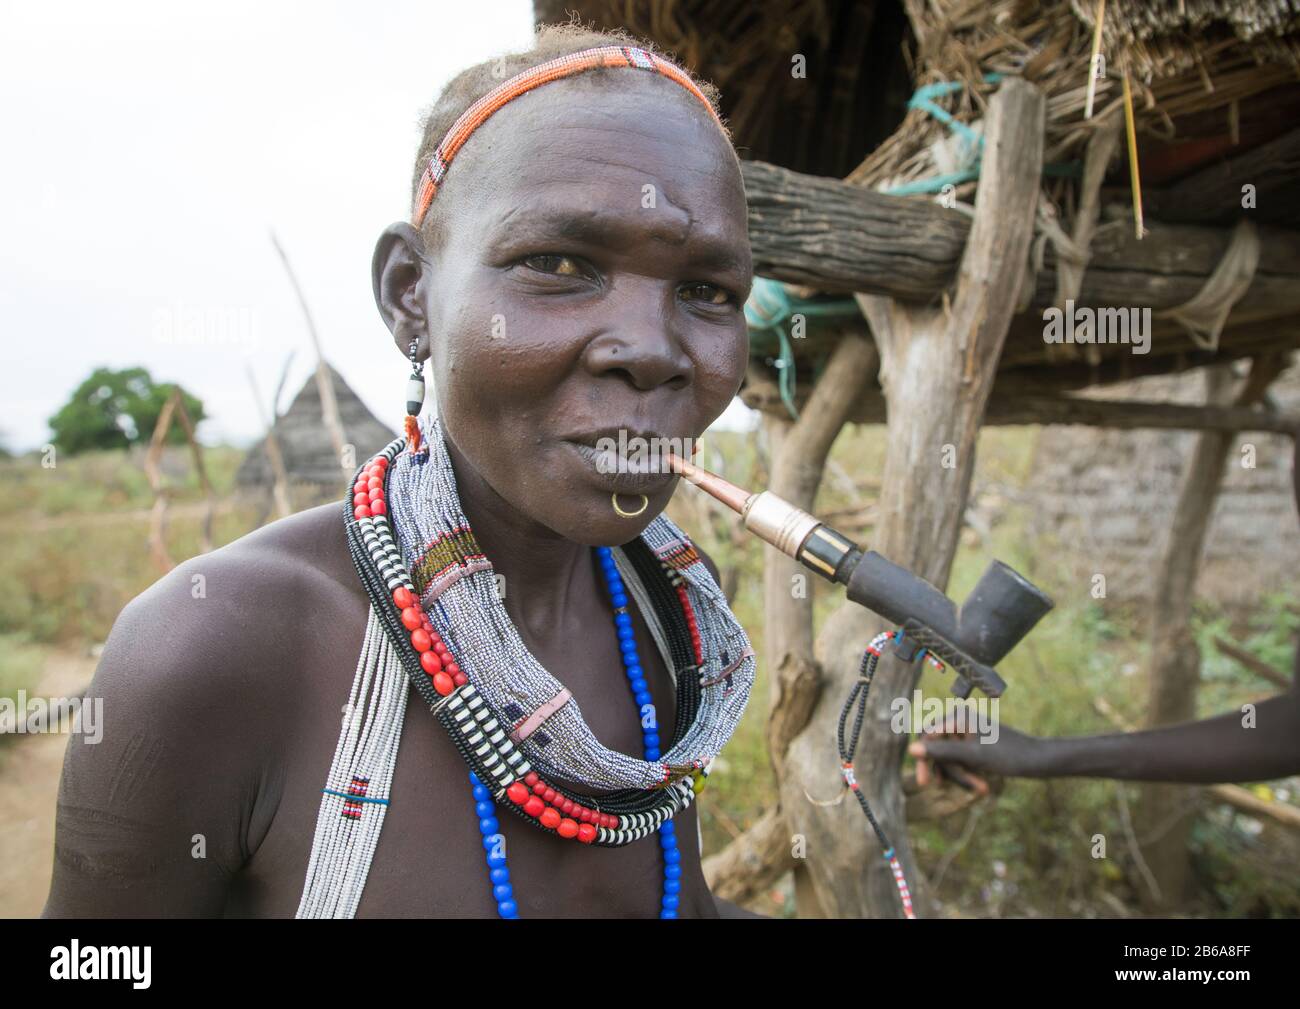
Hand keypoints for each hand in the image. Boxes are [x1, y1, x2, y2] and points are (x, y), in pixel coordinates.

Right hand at [908, 720, 1043, 792]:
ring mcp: (966, 730)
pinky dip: (964, 771)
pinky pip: (957, 758)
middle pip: (937, 747)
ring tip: (979, 788)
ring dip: (959, 773)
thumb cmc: (1008, 755)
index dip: (925, 759)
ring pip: (947, 755)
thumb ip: (941, 752)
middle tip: (959, 788)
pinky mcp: (972, 741)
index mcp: (958, 715)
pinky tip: (974, 784)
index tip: (925, 782)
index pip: (927, 736)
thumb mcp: (972, 756)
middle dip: (948, 769)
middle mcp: (959, 718)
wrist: (1037, 760)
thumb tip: (910, 750)